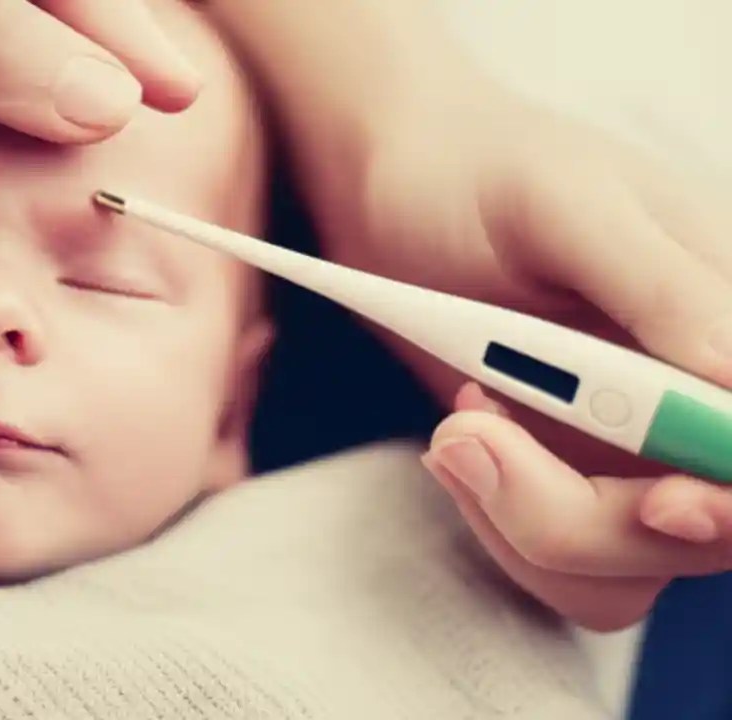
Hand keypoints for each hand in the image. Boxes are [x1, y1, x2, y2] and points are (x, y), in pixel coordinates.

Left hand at [314, 75, 731, 630]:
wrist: (394, 188)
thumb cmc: (481, 172)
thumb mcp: (565, 201)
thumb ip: (658, 288)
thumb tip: (731, 381)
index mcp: (729, 317)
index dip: (731, 495)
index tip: (662, 502)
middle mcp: (703, 397)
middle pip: (707, 531)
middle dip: (584, 514)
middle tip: (471, 434)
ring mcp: (639, 453)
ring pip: (631, 571)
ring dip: (526, 519)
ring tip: (457, 421)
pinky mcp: (572, 480)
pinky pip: (565, 566)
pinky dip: (500, 523)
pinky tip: (462, 443)